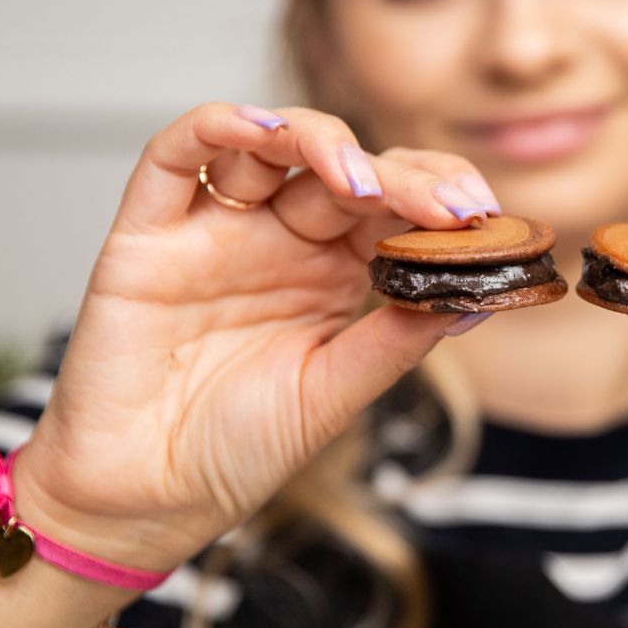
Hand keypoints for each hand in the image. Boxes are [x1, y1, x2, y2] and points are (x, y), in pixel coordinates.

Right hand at [12, 104, 500, 571]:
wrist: (146, 500)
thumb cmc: (236, 450)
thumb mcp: (333, 393)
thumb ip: (397, 338)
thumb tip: (478, 295)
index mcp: (330, 272)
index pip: (390, 208)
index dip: (435, 198)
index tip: (482, 215)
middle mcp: (278, 239)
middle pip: (343, 171)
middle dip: (400, 177)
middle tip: (445, 202)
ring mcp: (216, 230)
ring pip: (269, 147)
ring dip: (320, 143)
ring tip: (360, 181)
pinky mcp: (149, 233)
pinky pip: (175, 157)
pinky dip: (217, 128)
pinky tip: (263, 133)